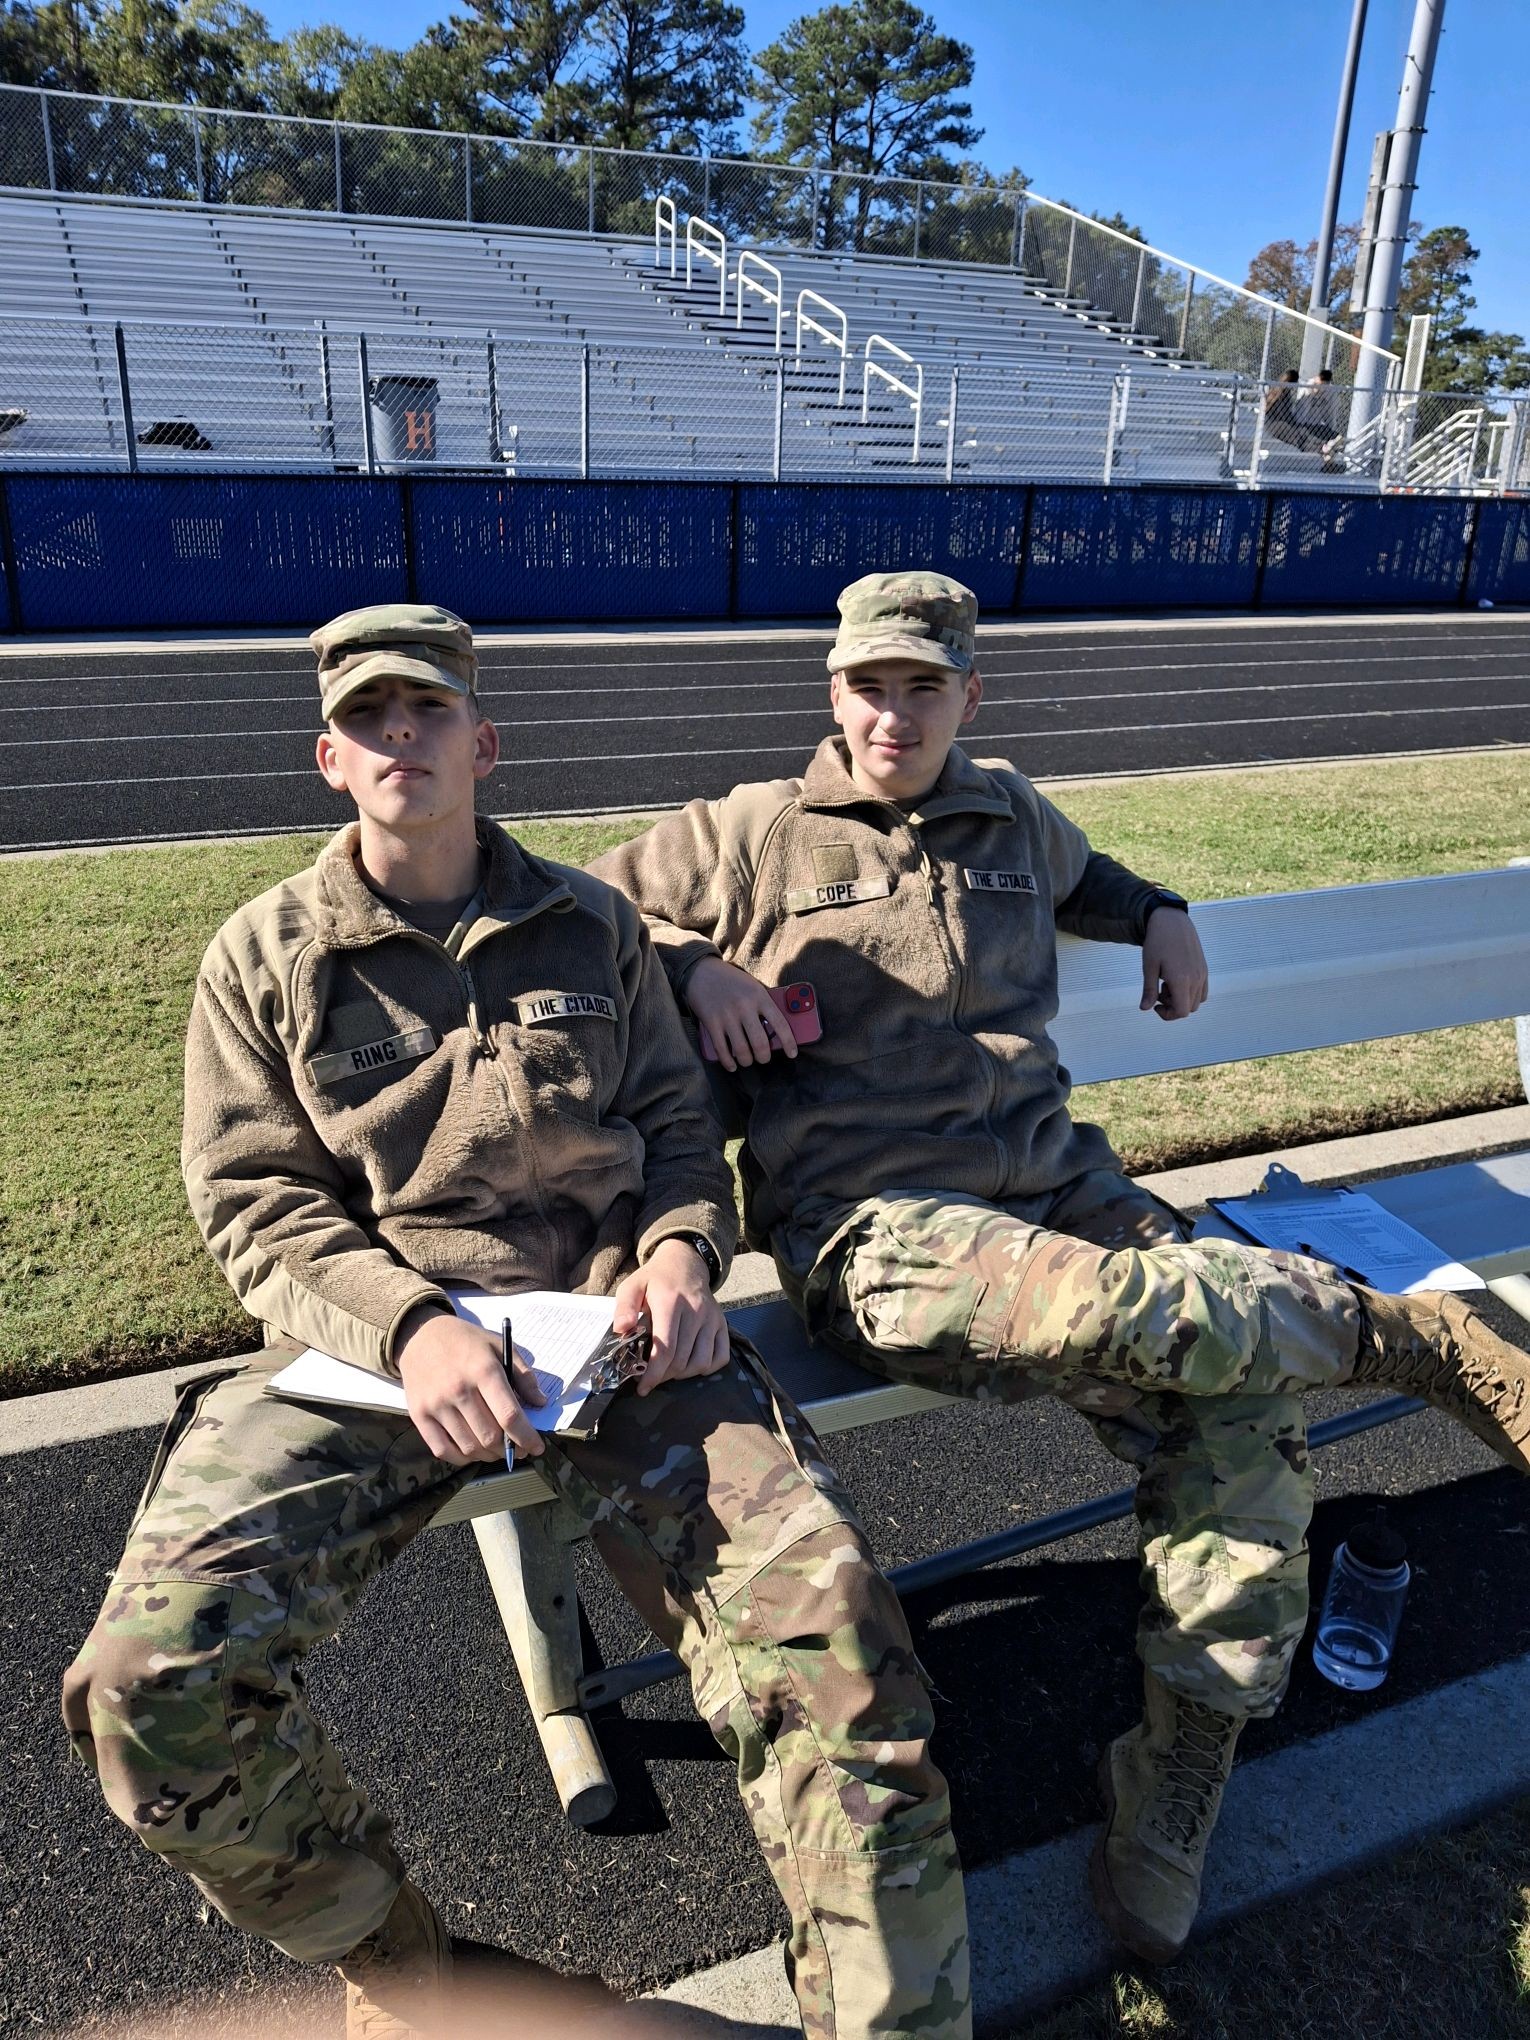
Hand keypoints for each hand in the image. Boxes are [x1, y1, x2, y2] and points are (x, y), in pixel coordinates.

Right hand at [396, 1310, 546, 1464]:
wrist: (420, 1335)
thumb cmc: (466, 1341)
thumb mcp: (499, 1346)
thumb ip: (524, 1375)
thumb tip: (540, 1403)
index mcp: (483, 1371)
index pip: (509, 1415)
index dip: (526, 1437)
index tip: (537, 1447)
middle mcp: (458, 1390)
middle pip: (490, 1436)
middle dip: (510, 1449)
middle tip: (519, 1449)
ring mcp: (436, 1405)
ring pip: (469, 1447)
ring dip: (489, 1455)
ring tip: (498, 1449)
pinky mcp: (419, 1415)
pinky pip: (442, 1450)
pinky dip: (462, 1458)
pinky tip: (473, 1450)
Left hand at [611, 1238, 729, 1395]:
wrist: (685, 1264)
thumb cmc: (655, 1279)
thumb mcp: (632, 1286)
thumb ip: (624, 1307)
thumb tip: (622, 1330)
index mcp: (670, 1302)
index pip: (665, 1348)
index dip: (653, 1373)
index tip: (642, 1387)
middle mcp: (696, 1311)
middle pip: (681, 1360)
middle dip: (663, 1376)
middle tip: (650, 1377)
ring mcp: (712, 1319)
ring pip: (701, 1362)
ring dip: (682, 1374)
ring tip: (668, 1370)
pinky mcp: (722, 1324)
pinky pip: (721, 1357)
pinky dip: (706, 1368)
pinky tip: (690, 1364)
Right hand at [685, 956, 796, 1072]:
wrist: (702, 971)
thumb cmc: (732, 981)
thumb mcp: (753, 987)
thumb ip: (764, 1005)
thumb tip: (774, 1033)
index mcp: (760, 996)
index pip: (780, 1024)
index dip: (789, 1043)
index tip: (792, 1054)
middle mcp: (745, 1007)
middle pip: (760, 1043)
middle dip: (764, 1057)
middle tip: (763, 1058)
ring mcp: (727, 1016)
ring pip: (742, 1050)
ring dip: (747, 1061)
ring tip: (748, 1061)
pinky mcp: (711, 1022)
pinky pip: (722, 1050)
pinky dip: (728, 1062)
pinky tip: (732, 1066)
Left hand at [1140, 907, 1208, 1021]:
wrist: (1172, 921)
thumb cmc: (1157, 942)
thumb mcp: (1149, 967)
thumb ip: (1149, 990)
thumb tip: (1145, 1009)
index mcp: (1181, 979)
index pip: (1182, 1011)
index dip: (1168, 1014)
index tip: (1155, 1005)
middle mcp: (1196, 978)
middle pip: (1190, 1008)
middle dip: (1173, 1006)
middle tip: (1159, 991)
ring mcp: (1202, 973)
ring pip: (1197, 1001)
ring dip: (1182, 999)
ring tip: (1168, 983)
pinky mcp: (1204, 968)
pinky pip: (1202, 990)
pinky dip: (1190, 992)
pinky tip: (1176, 979)